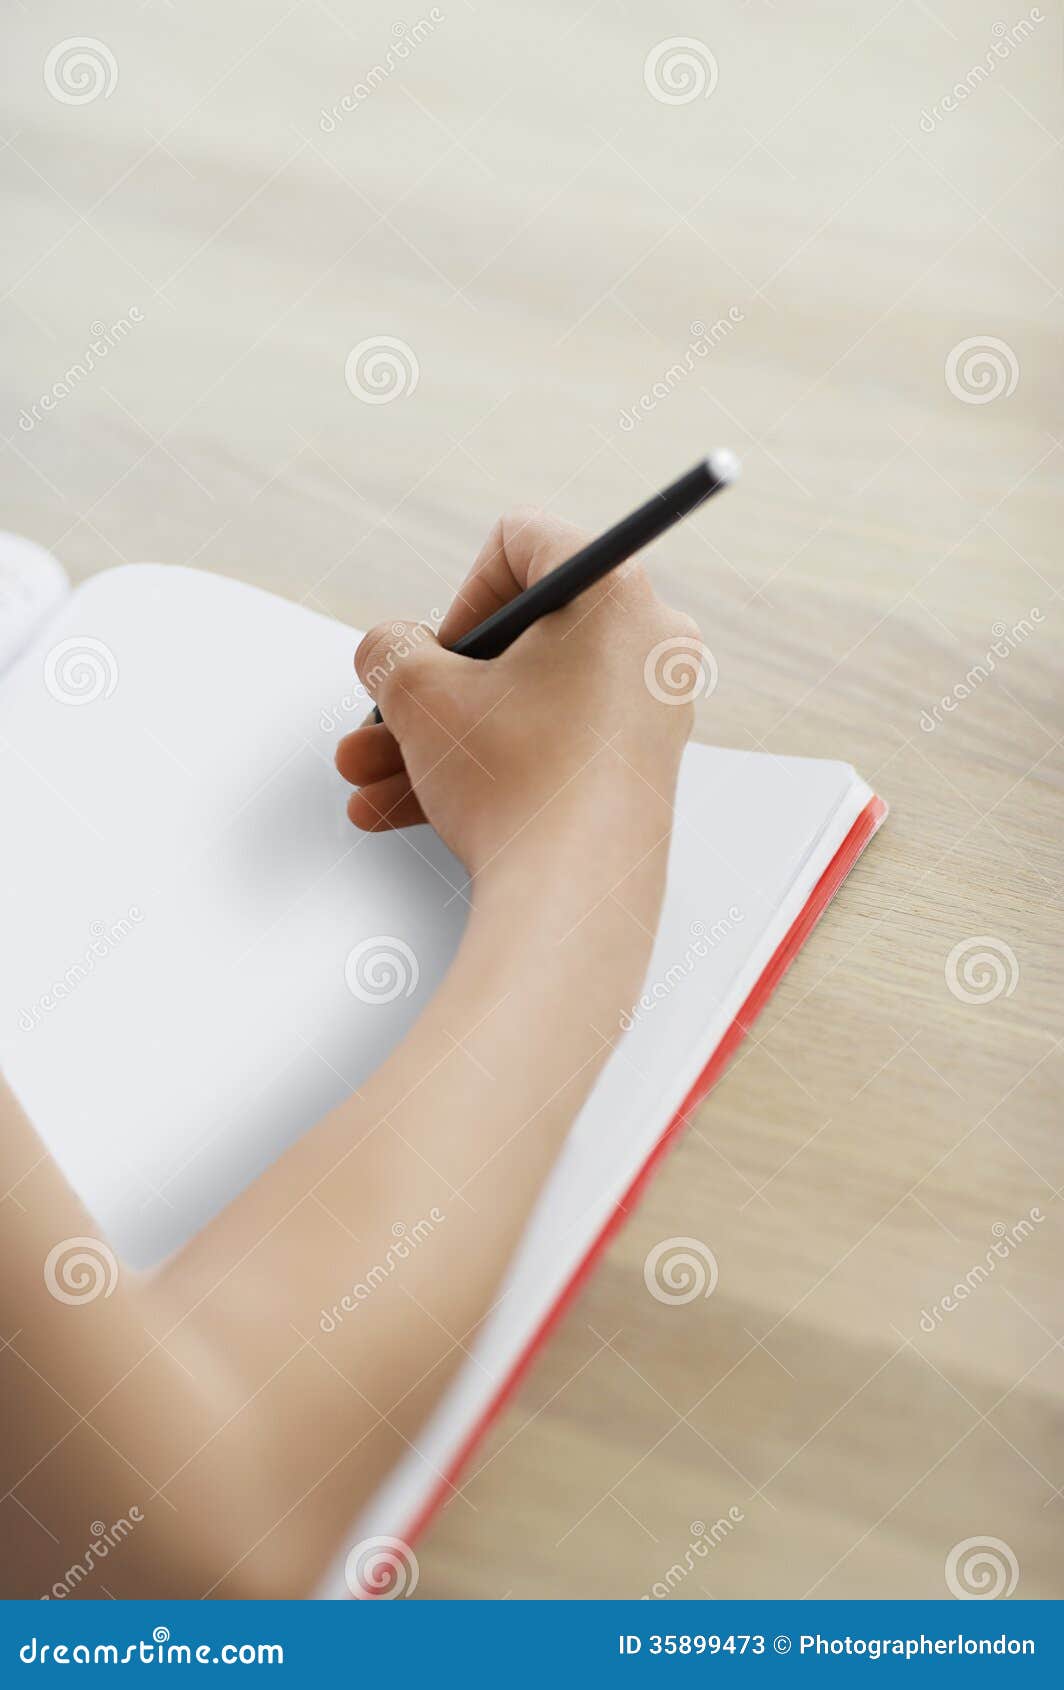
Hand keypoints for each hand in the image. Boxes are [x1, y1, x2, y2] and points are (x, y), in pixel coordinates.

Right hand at [335, 508, 701, 878]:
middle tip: (388, 714)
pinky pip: (546, 744)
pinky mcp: (635, 768)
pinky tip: (401, 805)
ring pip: (520, 702)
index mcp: (613, 592)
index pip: (521, 542)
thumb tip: (389, 649)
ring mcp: (648, 710)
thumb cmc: (518, 784)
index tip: (439, 652)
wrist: (574, 900)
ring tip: (367, 776)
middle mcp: (648, 643)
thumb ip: (390, 649)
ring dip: (437, 735)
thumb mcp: (421, 695)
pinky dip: (482, 766)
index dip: (460, 593)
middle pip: (517, 637)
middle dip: (432, 685)